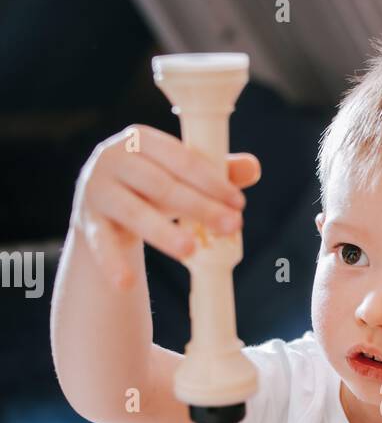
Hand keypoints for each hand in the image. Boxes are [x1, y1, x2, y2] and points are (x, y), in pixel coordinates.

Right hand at [71, 124, 260, 288]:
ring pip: (134, 213)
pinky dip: (113, 264)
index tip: (238, 202)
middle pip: (161, 185)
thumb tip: (254, 167)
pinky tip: (126, 283)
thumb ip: (214, 171)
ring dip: (163, 232)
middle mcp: (113, 158)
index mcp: (140, 139)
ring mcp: (97, 190)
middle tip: (231, 226)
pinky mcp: (87, 222)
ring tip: (190, 250)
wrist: (101, 206)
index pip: (180, 158)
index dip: (211, 180)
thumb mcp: (179, 176)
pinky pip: (101, 244)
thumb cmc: (150, 185)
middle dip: (199, 206)